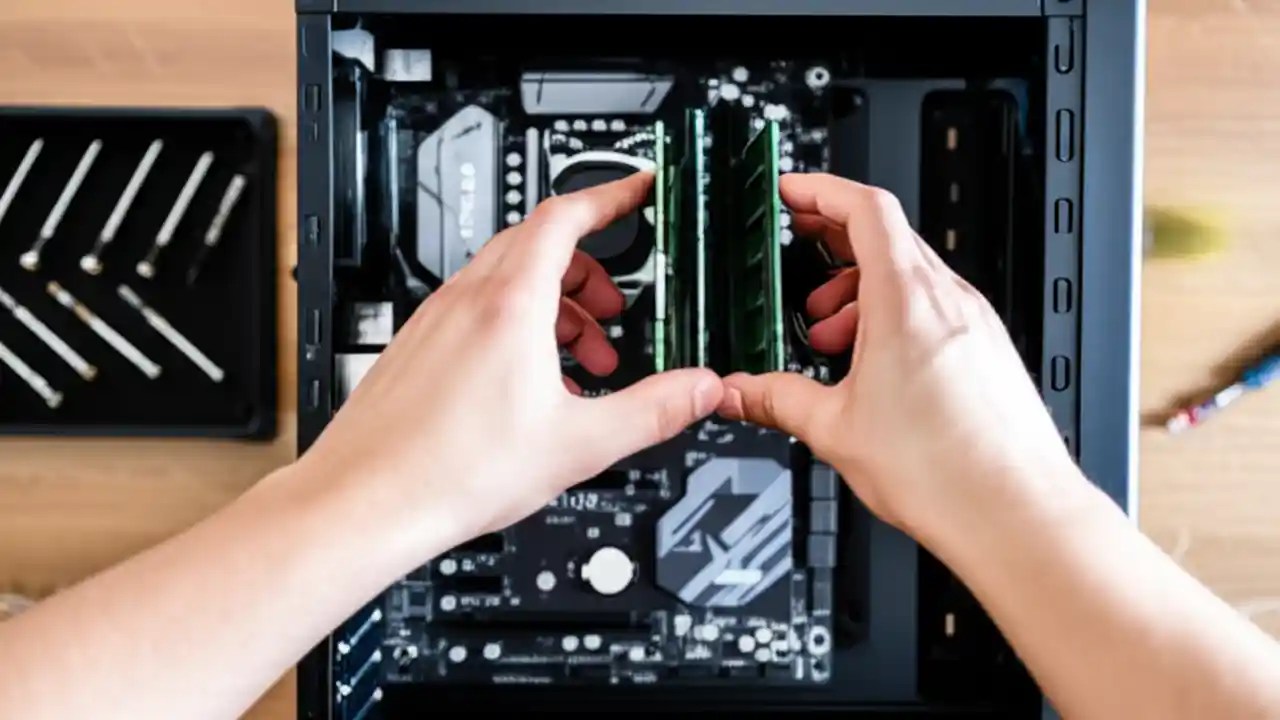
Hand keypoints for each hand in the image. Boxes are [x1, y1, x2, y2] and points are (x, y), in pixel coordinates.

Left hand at [301, 171, 722, 549]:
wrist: (365, 502)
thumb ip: (651, 411)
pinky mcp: (418, 346)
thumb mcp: (578, 444)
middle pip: (539, 243)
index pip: (565, 216)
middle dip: (589, 267)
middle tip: (616, 306)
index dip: (609, 196)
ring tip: (582, 358)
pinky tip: (530, 383)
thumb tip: (698, 388)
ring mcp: (436, 320)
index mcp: (510, 307)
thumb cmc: (448, 472)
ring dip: (555, 303)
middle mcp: (467, 301)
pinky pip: (477, 310)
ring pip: (507, 279)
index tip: (637, 192)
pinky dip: (517, 324)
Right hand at [718, 173, 1073, 538]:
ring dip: (859, 287)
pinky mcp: (986, 351)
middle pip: (886, 236)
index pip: (865, 207)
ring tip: (826, 331)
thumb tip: (739, 390)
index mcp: (907, 300)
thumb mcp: (835, 429)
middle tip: (795, 256)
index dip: (821, 190)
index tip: (790, 192)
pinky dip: (891, 315)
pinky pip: (932, 308)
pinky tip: (869, 362)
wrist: (1017, 515)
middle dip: (831, 243)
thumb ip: (776, 399)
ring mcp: (974, 324)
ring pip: (909, 275)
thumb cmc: (947, 472)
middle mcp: (948, 301)